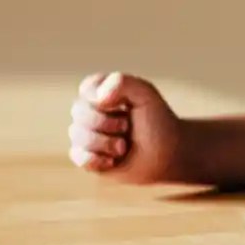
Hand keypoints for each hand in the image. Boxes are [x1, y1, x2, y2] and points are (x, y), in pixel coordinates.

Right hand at [68, 71, 186, 183]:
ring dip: (104, 142)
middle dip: (105, 122)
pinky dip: (95, 159)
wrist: (168, 158)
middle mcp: (92, 112)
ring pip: (76, 133)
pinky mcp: (89, 158)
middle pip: (78, 111)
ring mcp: (89, 135)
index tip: (125, 105)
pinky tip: (112, 161)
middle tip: (126, 127)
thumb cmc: (158, 124)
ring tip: (123, 147)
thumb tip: (98, 98)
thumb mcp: (146, 95)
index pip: (87, 88)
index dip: (102, 99)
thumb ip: (123, 83)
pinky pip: (77, 156)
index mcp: (104, 92)